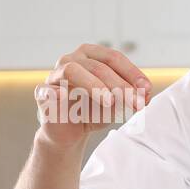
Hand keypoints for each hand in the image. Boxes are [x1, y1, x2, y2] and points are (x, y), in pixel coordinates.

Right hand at [34, 44, 152, 147]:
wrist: (70, 133)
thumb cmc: (93, 111)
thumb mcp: (117, 104)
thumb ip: (131, 96)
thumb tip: (146, 93)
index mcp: (91, 55)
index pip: (114, 58)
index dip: (132, 73)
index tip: (147, 90)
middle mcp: (72, 59)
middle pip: (98, 66)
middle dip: (120, 85)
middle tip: (135, 102)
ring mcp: (55, 75)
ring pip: (73, 70)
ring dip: (94, 86)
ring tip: (110, 102)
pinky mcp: (42, 93)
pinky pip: (46, 89)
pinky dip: (55, 92)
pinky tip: (64, 96)